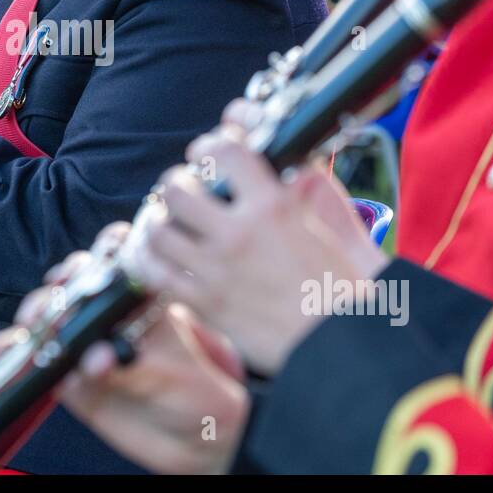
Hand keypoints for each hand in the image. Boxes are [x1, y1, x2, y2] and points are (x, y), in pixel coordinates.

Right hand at [0, 263, 249, 474]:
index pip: (114, 260)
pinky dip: (13, 354)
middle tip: (55, 311)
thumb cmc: (197, 395)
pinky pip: (32, 361)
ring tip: (34, 330)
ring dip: (34, 318)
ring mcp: (83, 343)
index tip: (84, 272)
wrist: (192, 442)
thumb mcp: (174, 377)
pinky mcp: (66, 377)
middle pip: (72, 285)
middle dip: (58, 292)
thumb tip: (94, 358)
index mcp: (141, 298)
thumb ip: (134, 367)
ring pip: (47, 318)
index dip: (96, 257)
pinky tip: (1, 353)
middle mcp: (107, 313)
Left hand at [129, 108, 387, 375]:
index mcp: (272, 206)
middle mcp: (238, 233)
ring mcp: (216, 269)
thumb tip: (292, 166)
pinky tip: (154, 258)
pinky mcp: (205, 304)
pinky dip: (148, 262)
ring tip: (166, 226)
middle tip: (183, 192)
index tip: (205, 153)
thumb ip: (300, 192)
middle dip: (176, 185)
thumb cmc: (344, 289)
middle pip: (175, 189)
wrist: (342, 345)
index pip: (222, 151)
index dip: (208, 146)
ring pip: (157, 230)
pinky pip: (154, 274)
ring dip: (158, 224)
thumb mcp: (325, 225)